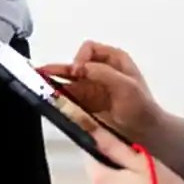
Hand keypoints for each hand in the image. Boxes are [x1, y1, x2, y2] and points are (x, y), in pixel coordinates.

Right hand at [39, 40, 161, 140]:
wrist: (146, 133)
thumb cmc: (142, 107)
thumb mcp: (126, 86)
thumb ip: (103, 73)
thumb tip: (79, 67)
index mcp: (113, 60)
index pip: (89, 50)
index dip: (80, 58)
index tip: (77, 71)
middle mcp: (100, 70)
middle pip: (74, 64)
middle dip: (59, 68)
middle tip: (43, 72)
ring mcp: (92, 87)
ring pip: (67, 80)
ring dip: (54, 81)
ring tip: (38, 82)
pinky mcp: (86, 103)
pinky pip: (68, 96)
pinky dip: (58, 96)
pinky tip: (47, 96)